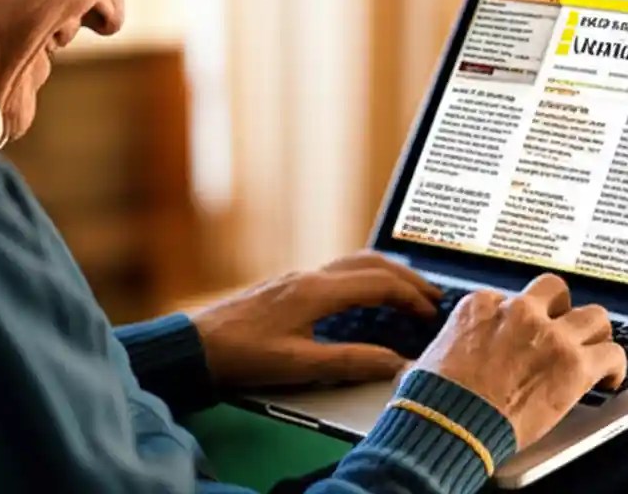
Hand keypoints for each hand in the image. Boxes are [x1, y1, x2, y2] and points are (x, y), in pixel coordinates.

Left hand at [191, 251, 441, 388]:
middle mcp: (309, 277)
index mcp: (317, 291)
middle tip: (431, 295)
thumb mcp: (301, 365)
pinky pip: (336, 271)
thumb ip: (351, 361)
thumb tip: (396, 362)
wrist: (195, 345)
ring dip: (384, 273)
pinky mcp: (286, 286)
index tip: (431, 313)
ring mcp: (296, 278)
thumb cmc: (244, 356)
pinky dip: (362, 277)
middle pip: (370, 264)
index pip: (379, 283)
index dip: (411, 297)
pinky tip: (363, 296)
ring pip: (352, 262)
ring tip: (406, 291)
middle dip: (406, 277)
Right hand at [411, 273, 626, 448]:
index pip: (513, 300)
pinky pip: (612, 354)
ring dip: (594, 335)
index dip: (521, 321)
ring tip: (593, 351)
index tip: (524, 337)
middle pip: (556, 292)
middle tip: (563, 332)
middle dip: (562, 311)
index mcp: (481, 307)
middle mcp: (519, 312)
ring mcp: (550, 336)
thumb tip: (424, 362)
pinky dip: (614, 367)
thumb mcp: (428, 357)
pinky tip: (608, 379)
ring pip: (594, 316)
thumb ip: (443, 349)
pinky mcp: (573, 364)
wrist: (449, 421)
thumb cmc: (433, 398)